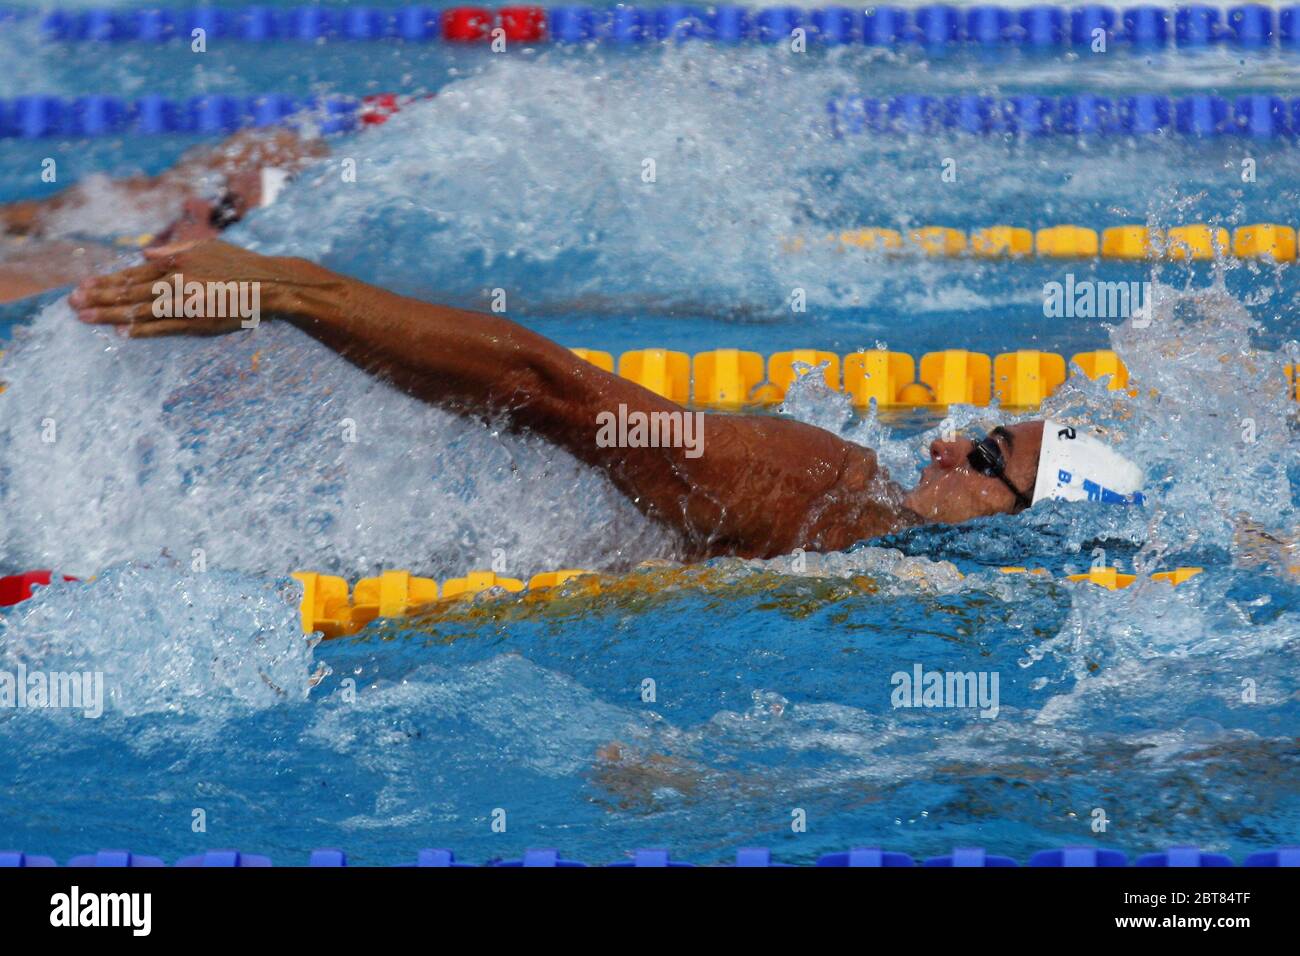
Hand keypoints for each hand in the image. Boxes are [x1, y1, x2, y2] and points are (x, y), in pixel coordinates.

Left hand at [69, 239, 316, 337]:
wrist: (273, 286)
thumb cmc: (239, 265)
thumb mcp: (206, 247)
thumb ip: (172, 250)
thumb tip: (142, 251)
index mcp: (176, 261)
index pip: (132, 273)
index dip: (106, 280)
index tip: (82, 286)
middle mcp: (178, 280)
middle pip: (130, 290)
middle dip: (99, 297)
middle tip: (71, 303)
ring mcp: (188, 302)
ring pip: (142, 309)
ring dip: (111, 314)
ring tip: (85, 317)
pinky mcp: (201, 322)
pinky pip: (166, 327)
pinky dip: (144, 330)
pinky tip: (122, 333)